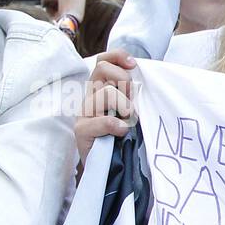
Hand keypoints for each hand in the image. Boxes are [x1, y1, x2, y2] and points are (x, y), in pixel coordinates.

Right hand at [76, 49, 135, 164]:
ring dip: (125, 106)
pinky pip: (101, 120)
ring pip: (106, 93)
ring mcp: (84, 113)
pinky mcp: (82, 130)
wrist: (108, 167)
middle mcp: (90, 96)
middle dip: (123, 80)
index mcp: (100, 89)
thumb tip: (142, 76)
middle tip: (132, 100)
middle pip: (102, 70)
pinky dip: (115, 125)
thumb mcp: (129, 110)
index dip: (117, 57)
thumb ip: (132, 93)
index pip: (103, 61)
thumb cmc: (122, 137)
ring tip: (130, 121)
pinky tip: (122, 131)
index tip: (133, 65)